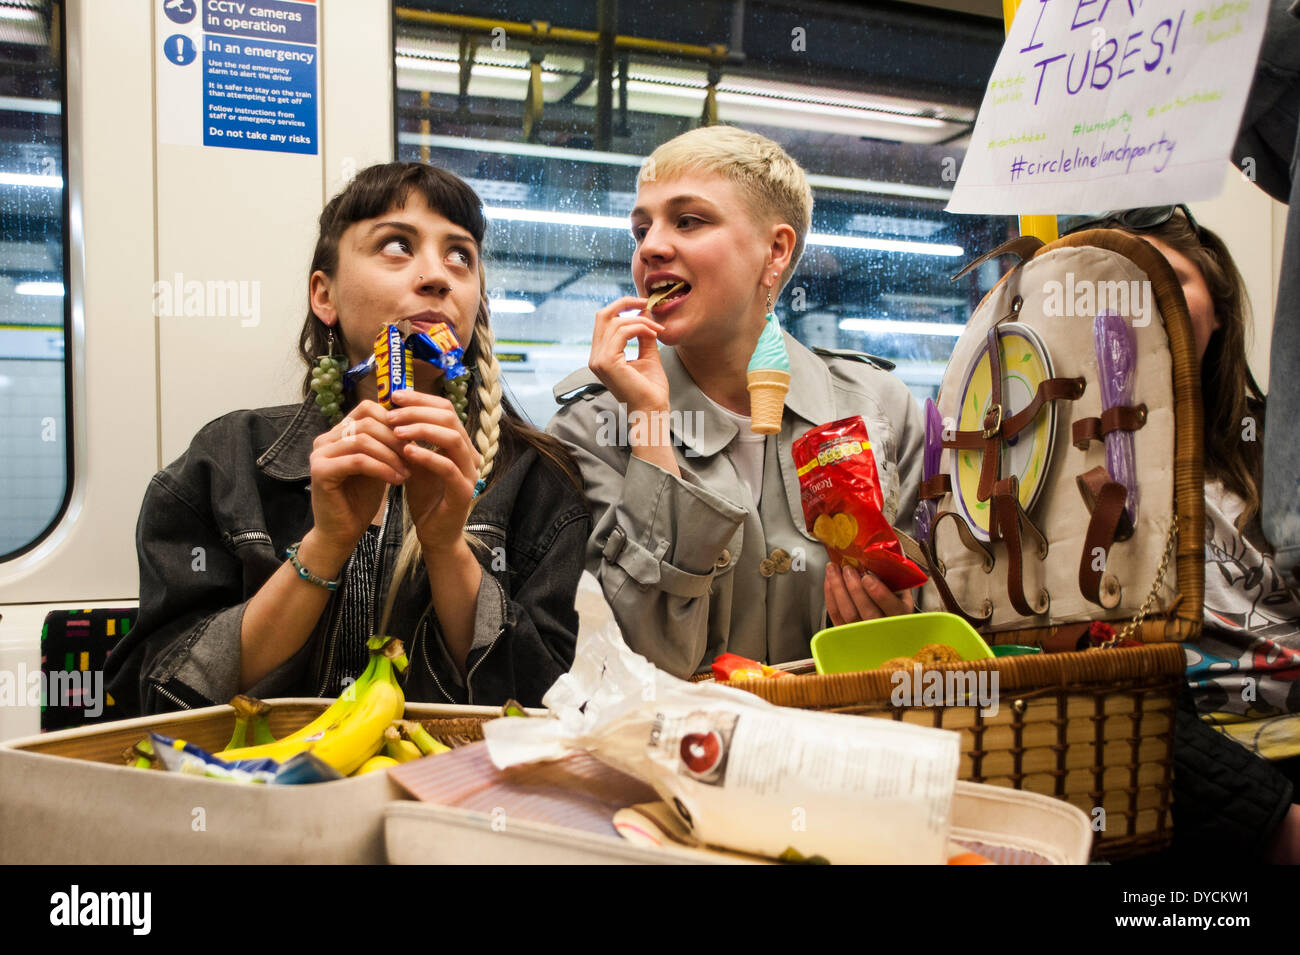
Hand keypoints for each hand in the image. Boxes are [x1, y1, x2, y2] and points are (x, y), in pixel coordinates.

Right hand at [308, 401, 409, 554]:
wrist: (342, 532)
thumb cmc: (361, 499)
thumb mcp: (379, 464)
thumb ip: (387, 444)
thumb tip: (414, 423)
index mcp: (338, 433)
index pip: (367, 408)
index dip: (394, 420)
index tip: (415, 439)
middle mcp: (325, 439)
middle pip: (367, 422)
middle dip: (396, 439)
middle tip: (416, 456)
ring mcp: (319, 453)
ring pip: (364, 440)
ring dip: (391, 456)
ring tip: (408, 472)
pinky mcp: (320, 471)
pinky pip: (358, 460)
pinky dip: (382, 468)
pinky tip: (397, 480)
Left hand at [386, 389, 481, 553]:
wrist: (435, 534)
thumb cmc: (426, 498)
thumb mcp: (415, 462)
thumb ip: (409, 440)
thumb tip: (390, 411)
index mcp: (460, 444)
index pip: (445, 410)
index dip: (421, 400)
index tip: (394, 397)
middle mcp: (470, 455)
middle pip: (449, 418)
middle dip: (417, 412)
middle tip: (391, 413)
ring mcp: (470, 473)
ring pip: (452, 438)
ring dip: (421, 430)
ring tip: (396, 430)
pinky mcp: (463, 491)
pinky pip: (447, 467)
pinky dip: (426, 455)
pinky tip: (406, 451)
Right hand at [589, 295, 669, 415]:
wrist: (653, 409)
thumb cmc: (651, 389)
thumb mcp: (647, 355)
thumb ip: (643, 335)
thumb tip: (644, 312)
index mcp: (601, 355)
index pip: (603, 320)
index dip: (622, 307)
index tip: (644, 305)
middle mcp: (595, 357)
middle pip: (602, 315)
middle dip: (625, 303)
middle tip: (647, 303)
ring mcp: (598, 360)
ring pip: (616, 322)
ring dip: (641, 320)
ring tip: (657, 329)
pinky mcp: (607, 362)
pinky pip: (622, 332)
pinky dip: (640, 327)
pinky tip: (653, 334)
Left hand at [824, 564, 914, 626]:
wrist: (886, 624)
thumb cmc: (892, 602)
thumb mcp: (901, 591)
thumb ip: (892, 579)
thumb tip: (875, 560)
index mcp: (900, 615)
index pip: (891, 607)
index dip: (879, 593)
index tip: (868, 577)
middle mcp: (882, 627)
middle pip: (866, 610)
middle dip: (853, 587)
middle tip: (847, 569)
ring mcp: (863, 632)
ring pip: (847, 613)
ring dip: (837, 588)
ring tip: (833, 570)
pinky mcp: (846, 632)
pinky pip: (835, 615)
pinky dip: (830, 595)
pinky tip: (829, 581)